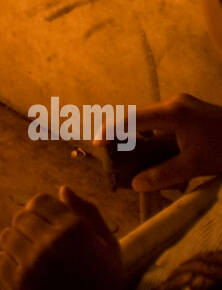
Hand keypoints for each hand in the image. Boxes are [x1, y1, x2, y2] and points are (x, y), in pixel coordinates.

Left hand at [0, 187, 124, 289]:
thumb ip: (88, 213)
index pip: (39, 201)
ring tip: (30, 256)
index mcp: (74, 228)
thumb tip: (62, 190)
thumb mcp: (109, 245)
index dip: (41, 210)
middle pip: (20, 216)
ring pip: (7, 236)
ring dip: (16, 243)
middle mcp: (51, 242)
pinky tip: (24, 270)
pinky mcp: (20, 283)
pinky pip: (0, 259)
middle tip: (39, 241)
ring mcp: (33, 263)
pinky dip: (7, 262)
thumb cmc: (108, 284)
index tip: (47, 222)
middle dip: (28, 225)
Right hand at [102, 94, 221, 191]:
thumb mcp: (194, 165)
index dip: (111, 130)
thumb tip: (135, 185)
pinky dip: (156, 141)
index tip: (96, 144)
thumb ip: (163, 175)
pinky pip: (165, 126)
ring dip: (141, 140)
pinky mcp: (191, 113)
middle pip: (139, 118)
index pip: (132, 119)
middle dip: (123, 137)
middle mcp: (175, 104)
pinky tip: (157, 159)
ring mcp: (184, 106)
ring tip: (130, 161)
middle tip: (110, 156)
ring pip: (152, 123)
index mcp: (173, 112)